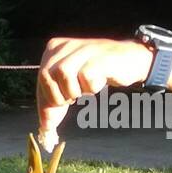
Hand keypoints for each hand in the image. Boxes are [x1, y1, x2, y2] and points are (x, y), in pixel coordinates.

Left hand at [36, 36, 151, 147]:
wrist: (130, 59)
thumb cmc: (98, 72)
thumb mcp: (72, 85)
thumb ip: (56, 101)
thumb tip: (45, 127)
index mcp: (55, 48)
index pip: (40, 77)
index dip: (44, 102)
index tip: (49, 121)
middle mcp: (66, 45)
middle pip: (46, 75)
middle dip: (57, 96)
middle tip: (72, 100)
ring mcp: (82, 49)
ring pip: (63, 74)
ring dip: (73, 91)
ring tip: (85, 89)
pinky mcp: (98, 58)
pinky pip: (86, 77)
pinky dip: (91, 86)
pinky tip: (99, 81)